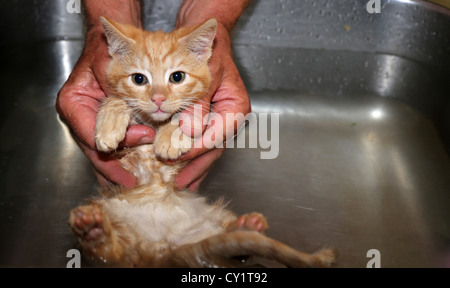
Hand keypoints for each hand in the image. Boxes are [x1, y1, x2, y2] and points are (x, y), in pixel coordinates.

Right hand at [56, 29, 153, 187]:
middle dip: (115, 171)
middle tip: (134, 186)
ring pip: (103, 153)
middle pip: (95, 152)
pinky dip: (125, 158)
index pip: (92, 138)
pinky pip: (114, 146)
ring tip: (136, 185)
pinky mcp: (105, 125)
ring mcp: (91, 123)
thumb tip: (144, 136)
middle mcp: (80, 118)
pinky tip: (136, 171)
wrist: (114, 44)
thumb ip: (123, 104)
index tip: (135, 164)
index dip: (115, 152)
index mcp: (74, 105)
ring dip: (120, 169)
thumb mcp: (113, 72)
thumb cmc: (109, 52)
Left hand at [175, 23, 250, 190]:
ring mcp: (220, 121)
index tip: (176, 159)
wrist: (204, 39)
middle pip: (213, 148)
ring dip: (194, 166)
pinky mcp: (210, 121)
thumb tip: (190, 132)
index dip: (196, 150)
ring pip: (208, 148)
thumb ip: (198, 105)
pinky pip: (201, 141)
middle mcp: (229, 118)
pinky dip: (191, 154)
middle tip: (181, 185)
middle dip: (196, 167)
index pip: (215, 136)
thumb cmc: (208, 53)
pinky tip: (184, 169)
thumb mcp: (204, 76)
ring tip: (182, 184)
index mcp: (235, 108)